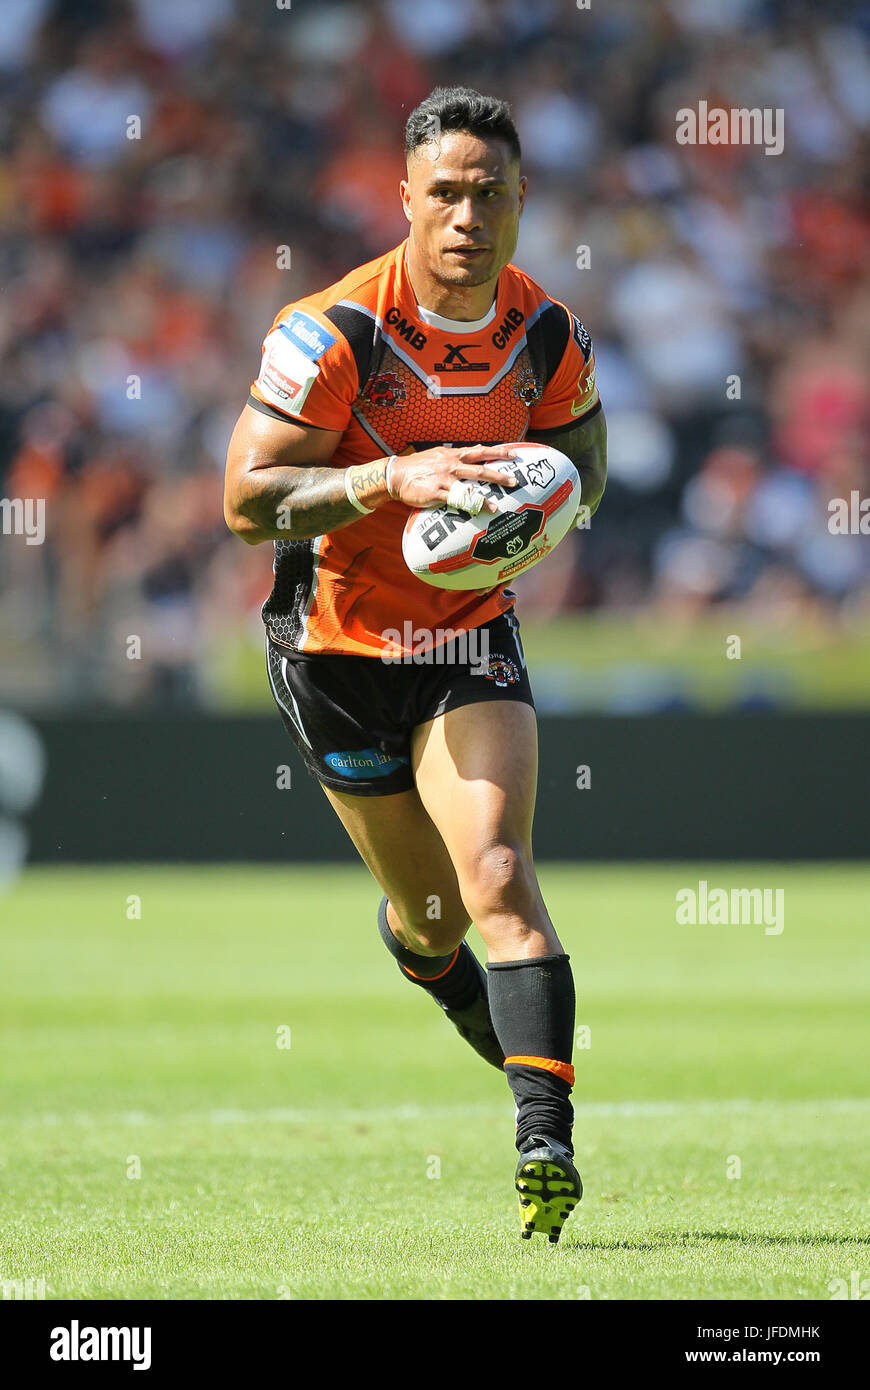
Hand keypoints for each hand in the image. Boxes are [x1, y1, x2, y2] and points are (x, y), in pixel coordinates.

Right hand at [388, 444, 522, 513]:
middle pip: (479, 469)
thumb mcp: (440, 454)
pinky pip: (454, 500)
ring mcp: (443, 479)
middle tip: (514, 481)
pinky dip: (466, 506)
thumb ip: (460, 453)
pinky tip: (475, 512)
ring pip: (468, 486)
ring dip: (484, 495)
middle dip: (498, 475)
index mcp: (452, 455)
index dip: (497, 452)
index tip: (513, 454)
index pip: (479, 451)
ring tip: (497, 505)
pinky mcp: (435, 493)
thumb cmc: (419, 466)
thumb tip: (479, 448)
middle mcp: (450, 465)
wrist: (396, 475)